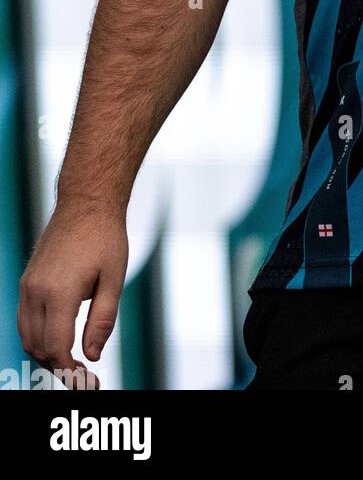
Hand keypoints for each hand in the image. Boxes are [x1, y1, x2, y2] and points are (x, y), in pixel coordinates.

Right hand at [17, 201, 128, 388]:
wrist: (86, 203)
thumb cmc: (105, 237)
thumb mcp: (113, 279)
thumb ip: (103, 320)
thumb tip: (92, 355)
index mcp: (59, 293)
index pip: (57, 348)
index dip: (71, 371)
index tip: (87, 381)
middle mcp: (36, 292)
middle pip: (39, 347)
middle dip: (59, 367)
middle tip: (83, 377)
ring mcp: (27, 286)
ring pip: (28, 337)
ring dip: (46, 354)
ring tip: (72, 363)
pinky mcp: (27, 280)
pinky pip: (25, 320)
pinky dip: (38, 337)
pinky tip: (58, 340)